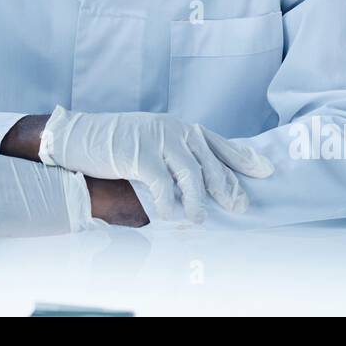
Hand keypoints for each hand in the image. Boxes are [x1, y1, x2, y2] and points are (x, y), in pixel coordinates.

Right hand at [39, 107, 273, 222]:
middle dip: (227, 186)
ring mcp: (157, 140)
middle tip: (240, 206)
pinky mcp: (140, 154)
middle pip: (210, 160)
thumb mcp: (152, 140)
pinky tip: (169, 215)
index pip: (217, 142)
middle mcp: (173, 130)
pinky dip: (169, 203)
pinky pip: (163, 184)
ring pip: (191, 174)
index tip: (265, 171)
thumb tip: (202, 180)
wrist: (80, 136)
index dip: (243, 157)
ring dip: (199, 201)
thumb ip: (176, 154)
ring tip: (200, 218)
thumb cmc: (116, 143)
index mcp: (178, 127)